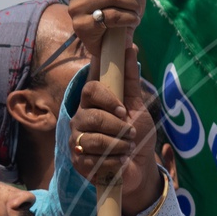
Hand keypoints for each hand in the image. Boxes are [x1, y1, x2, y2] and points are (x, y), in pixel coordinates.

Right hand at [69, 40, 161, 211]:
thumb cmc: (137, 136)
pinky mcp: (78, 162)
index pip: (90, 89)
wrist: (140, 168)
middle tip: (131, 134)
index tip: (123, 110)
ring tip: (127, 149)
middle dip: (118, 128)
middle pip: (92, 116)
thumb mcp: (138, 106)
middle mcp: (80, 119)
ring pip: (93, 140)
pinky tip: (120, 163)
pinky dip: (115, 163)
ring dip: (118, 146)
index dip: (107, 98)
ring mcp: (76, 141)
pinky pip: (95, 160)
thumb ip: (131, 80)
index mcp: (92, 103)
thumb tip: (130, 47)